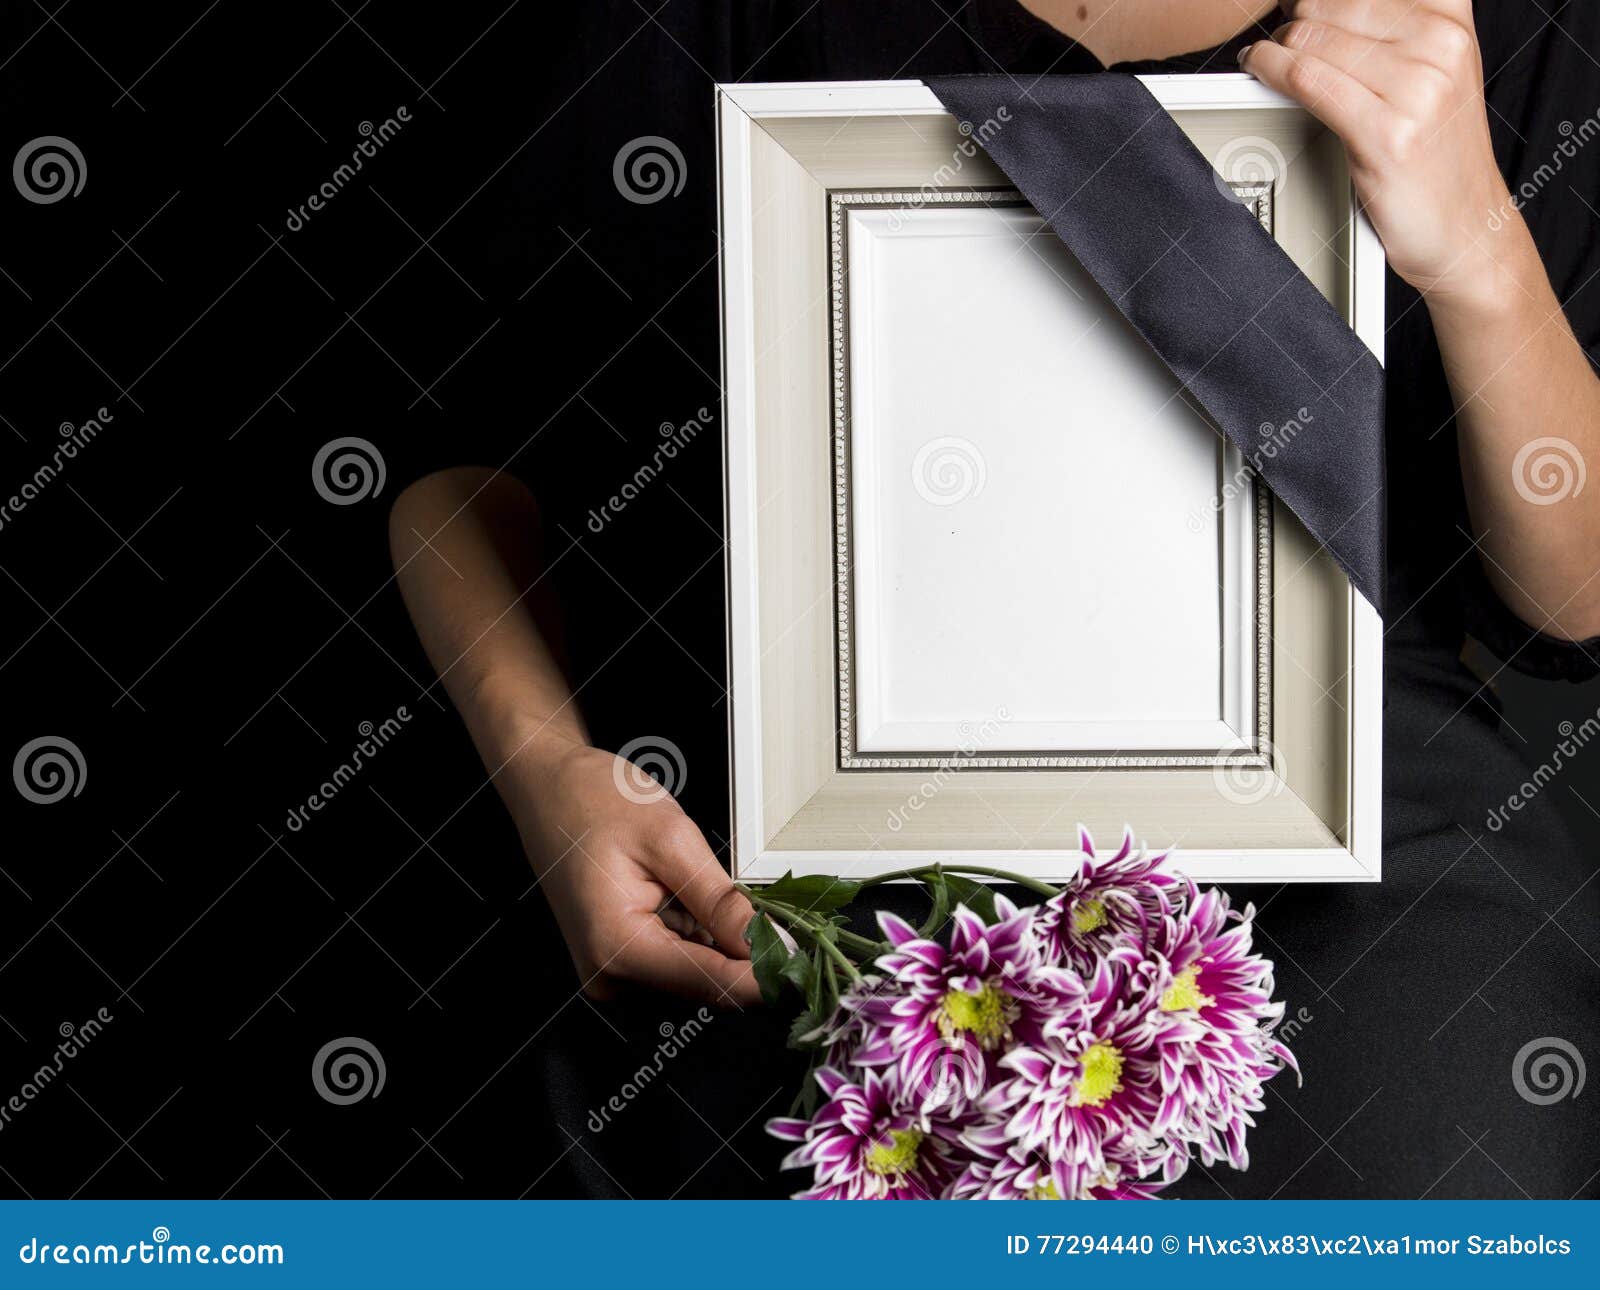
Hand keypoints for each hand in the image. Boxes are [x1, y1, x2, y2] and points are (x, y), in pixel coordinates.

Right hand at [504, 739, 759, 1007]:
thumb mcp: (672, 840)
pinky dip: (695, 932)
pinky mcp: (618, 963)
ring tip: (694, 883)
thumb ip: (721, 902)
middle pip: (708, 985)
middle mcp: (610, 976)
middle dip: (743, 949)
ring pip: (697, 974)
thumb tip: (770, 943)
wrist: (547, 787)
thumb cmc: (594, 802)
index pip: (714, 985)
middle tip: (760, 900)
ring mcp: (611, 973)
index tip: (805, 953)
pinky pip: (677, 960)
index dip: (768, 973)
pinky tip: (678, 894)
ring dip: (716, 938)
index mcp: (618, 948)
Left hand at [1240, 0, 1527, 307]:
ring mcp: (1417, 88)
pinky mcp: (1386, 132)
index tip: (1297, 8)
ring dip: (1275, 45)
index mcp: (1451, 19)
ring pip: (1311, 39)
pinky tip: (1259, 68)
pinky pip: (1306, 80)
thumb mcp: (1433, 71)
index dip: (1319, 0)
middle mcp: (1440, 44)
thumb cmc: (1436, 155)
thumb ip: (1393, 30)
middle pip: (1331, 4)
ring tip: (1266, 57)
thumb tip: (1320, 9)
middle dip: (1294, 20)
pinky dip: (1270, 69)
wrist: (1464, 228)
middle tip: (1279, 39)